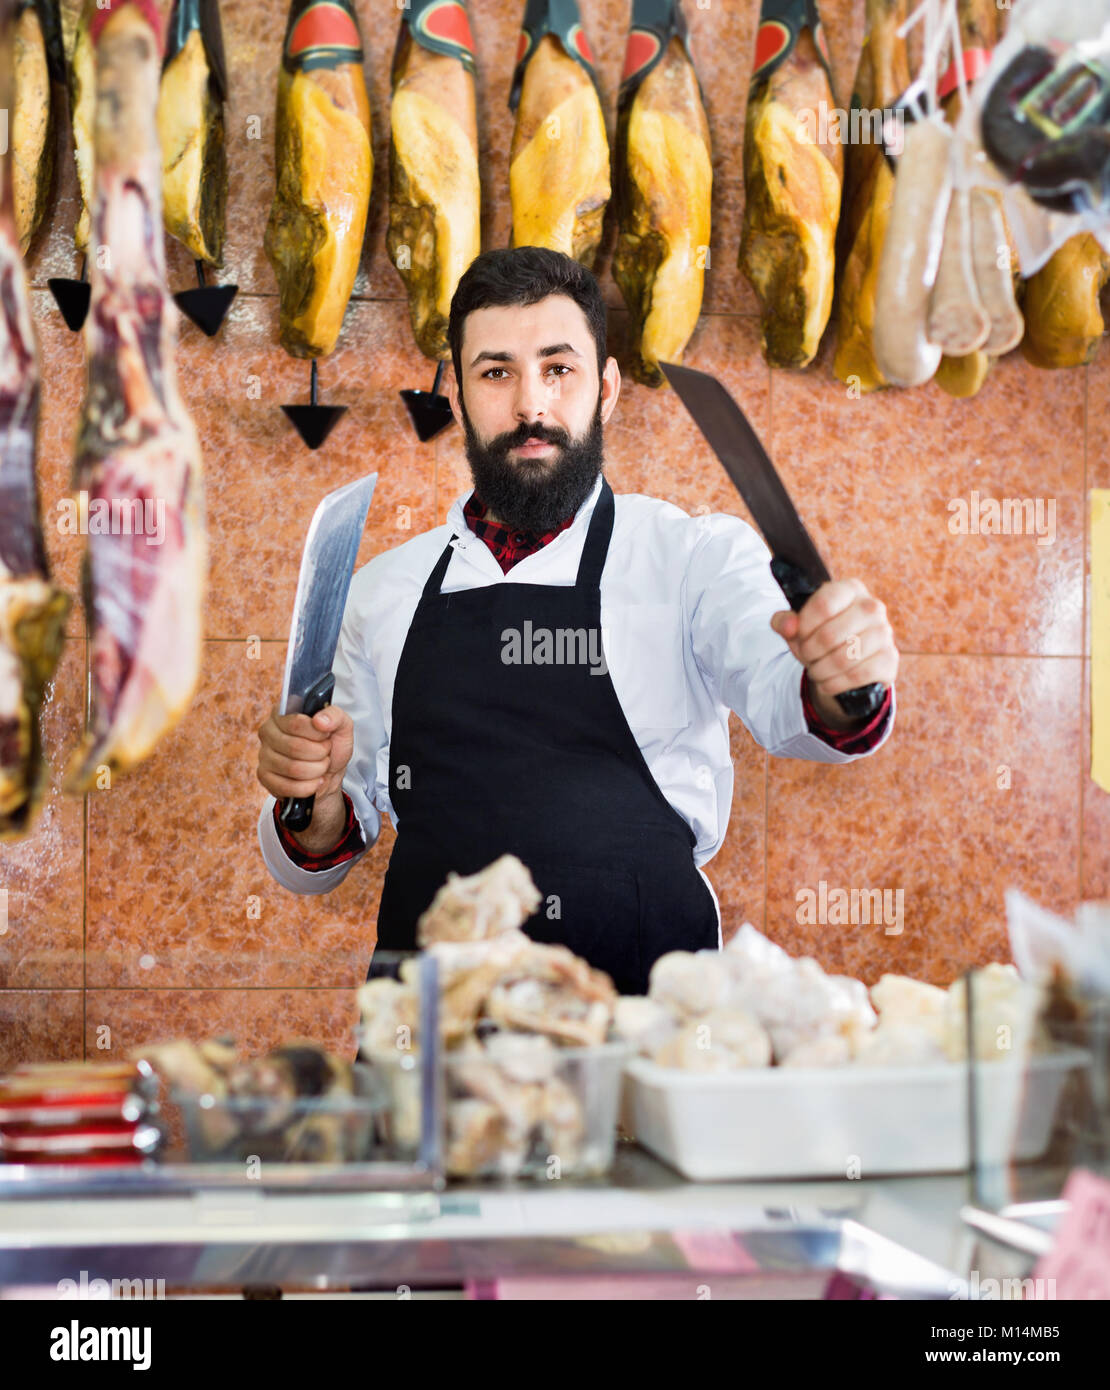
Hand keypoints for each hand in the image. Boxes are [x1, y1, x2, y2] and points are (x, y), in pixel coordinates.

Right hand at [256, 704, 354, 803]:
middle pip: (294, 747)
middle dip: (319, 754)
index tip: (326, 736)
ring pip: (292, 768)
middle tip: (325, 753)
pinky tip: (314, 781)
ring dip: (316, 770)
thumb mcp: (341, 726)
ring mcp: (263, 754)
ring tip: (321, 766)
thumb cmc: (331, 746)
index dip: (317, 734)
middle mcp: (268, 731)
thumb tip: (319, 721)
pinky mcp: (264, 776)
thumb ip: (335, 716)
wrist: (329, 773)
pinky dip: (308, 787)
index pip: (296, 723)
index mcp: (283, 713)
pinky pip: (286, 786)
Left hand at [770, 579, 898, 727]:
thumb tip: (788, 626)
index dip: (804, 626)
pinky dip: (836, 684)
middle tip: (806, 657)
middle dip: (809, 652)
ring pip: (843, 658)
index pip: (823, 605)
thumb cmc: (821, 635)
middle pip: (829, 635)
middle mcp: (872, 607)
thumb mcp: (799, 626)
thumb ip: (785, 621)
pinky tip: (828, 683)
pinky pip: (858, 675)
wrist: (849, 660)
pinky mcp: (890, 659)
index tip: (799, 636)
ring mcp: (885, 633)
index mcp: (850, 589)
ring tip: (815, 671)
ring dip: (821, 671)